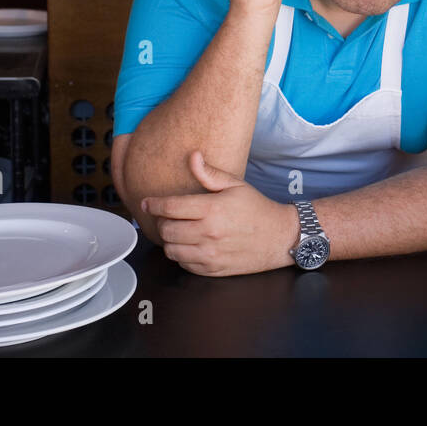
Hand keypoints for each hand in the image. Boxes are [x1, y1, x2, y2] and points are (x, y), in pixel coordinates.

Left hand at [143, 151, 296, 276]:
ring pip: (171, 250)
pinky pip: (184, 265)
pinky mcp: (213, 270)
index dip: (153, 204)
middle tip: (167, 216)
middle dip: (162, 222)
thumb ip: (209, 173)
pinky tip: (190, 245)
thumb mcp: (235, 185)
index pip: (170, 207)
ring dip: (170, 240)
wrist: (279, 238)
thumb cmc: (257, 208)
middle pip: (166, 230)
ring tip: (178, 231)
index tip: (147, 202)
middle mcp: (208, 233)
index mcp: (212, 209)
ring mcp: (210, 255)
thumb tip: (192, 156)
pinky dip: (181, 255)